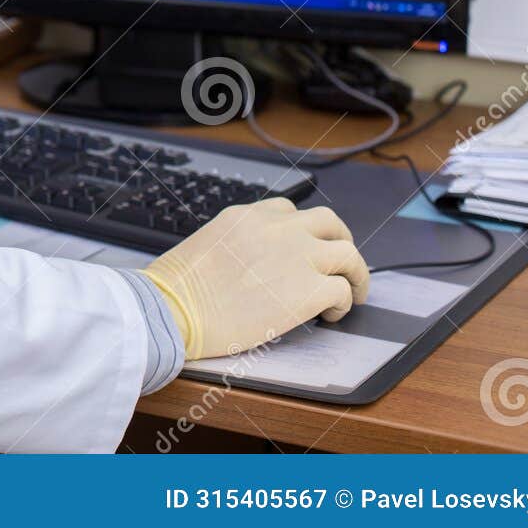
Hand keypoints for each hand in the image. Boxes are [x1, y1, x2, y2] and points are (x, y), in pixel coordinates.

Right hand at [143, 198, 369, 359]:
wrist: (172, 308)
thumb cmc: (177, 287)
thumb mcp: (206, 245)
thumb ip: (237, 244)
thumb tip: (254, 264)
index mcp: (247, 216)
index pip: (289, 211)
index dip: (302, 232)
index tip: (304, 249)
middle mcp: (277, 228)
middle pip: (330, 222)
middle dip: (340, 242)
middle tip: (342, 264)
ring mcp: (296, 257)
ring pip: (348, 253)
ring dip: (355, 273)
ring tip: (352, 293)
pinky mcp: (308, 290)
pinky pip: (343, 290)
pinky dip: (343, 303)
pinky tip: (330, 316)